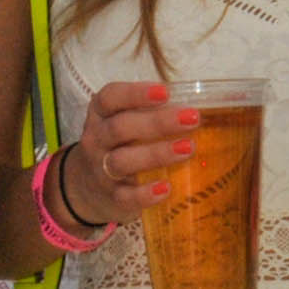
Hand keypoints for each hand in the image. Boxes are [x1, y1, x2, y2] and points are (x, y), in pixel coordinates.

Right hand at [58, 80, 201, 227]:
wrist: (88, 187)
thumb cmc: (120, 143)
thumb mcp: (126, 121)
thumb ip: (152, 111)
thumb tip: (200, 106)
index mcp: (101, 114)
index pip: (110, 98)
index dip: (136, 93)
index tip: (166, 91)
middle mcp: (96, 139)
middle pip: (121, 128)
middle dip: (158, 122)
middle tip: (192, 118)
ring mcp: (101, 169)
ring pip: (123, 161)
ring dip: (157, 154)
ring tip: (188, 148)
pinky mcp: (111, 196)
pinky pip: (125, 197)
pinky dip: (145, 194)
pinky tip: (166, 188)